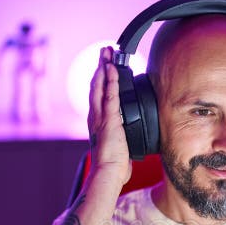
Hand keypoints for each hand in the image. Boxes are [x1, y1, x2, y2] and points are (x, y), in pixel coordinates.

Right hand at [87, 46, 131, 186]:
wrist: (108, 173)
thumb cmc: (113, 165)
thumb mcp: (118, 147)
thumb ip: (121, 138)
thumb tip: (130, 139)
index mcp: (97, 122)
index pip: (97, 96)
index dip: (100, 80)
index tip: (104, 67)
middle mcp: (95, 116)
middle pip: (95, 85)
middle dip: (100, 67)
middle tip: (104, 51)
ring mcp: (101, 117)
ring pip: (100, 86)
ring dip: (104, 68)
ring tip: (107, 52)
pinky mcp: (109, 119)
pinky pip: (110, 95)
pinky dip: (111, 80)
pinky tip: (112, 69)